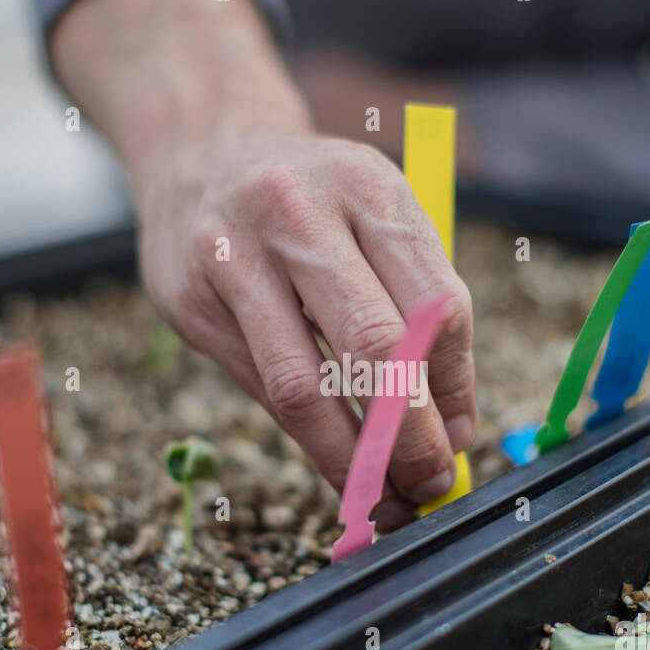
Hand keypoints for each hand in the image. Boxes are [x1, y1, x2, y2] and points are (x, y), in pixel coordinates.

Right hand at [133, 131, 475, 528]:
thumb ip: (417, 308)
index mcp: (369, 187)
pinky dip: (306, 440)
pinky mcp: (189, 299)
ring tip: (383, 499)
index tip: (460, 439)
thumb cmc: (313, 202)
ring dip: (353, 459)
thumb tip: (452, 428)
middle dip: (411, 436)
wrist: (201, 150)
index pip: (436, 305)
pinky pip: (259, 388)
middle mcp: (300, 213)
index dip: (456, 387)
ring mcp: (234, 255)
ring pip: (303, 386)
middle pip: (375, 346)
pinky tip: (334, 464)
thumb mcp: (375, 216)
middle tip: (430, 484)